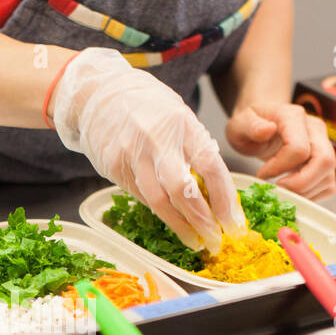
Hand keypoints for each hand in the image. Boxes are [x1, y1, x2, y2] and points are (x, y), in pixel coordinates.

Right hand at [50, 48, 243, 253]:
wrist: (101, 93)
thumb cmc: (150, 108)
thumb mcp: (181, 118)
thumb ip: (197, 149)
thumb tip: (219, 193)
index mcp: (182, 124)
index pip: (209, 166)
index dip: (224, 199)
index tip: (234, 223)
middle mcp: (156, 139)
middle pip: (182, 190)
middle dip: (202, 221)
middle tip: (215, 241)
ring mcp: (131, 154)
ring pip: (158, 201)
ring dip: (180, 226)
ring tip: (194, 241)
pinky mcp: (114, 167)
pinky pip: (140, 196)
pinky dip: (159, 210)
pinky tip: (170, 218)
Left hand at [225, 103, 335, 200]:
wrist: (261, 125)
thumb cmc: (250, 125)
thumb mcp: (240, 123)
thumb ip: (250, 126)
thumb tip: (267, 130)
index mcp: (294, 117)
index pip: (299, 149)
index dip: (279, 168)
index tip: (261, 174)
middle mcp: (316, 130)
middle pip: (325, 162)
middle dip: (300, 184)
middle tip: (278, 189)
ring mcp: (324, 146)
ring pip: (328, 177)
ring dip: (304, 193)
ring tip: (281, 192)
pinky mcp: (325, 163)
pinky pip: (327, 186)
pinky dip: (310, 196)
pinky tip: (291, 193)